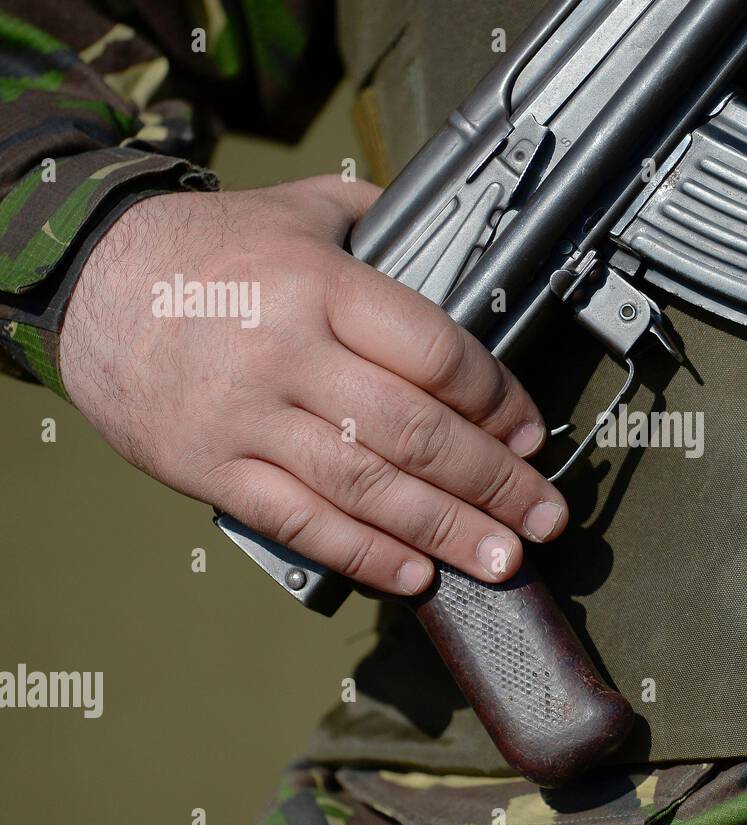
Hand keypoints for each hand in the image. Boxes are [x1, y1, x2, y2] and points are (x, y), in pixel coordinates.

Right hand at [60, 176, 566, 594]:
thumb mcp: (296, 211)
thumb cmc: (201, 250)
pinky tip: (414, 574)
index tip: (529, 431)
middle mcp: (287, 353)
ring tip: (500, 557)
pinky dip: (362, 554)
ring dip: (444, 529)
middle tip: (543, 514)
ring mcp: (246, 417)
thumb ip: (375, 221)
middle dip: (493, 481)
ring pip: (364, 485)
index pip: (435, 352)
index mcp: (318, 285)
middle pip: (414, 431)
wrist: (85, 280)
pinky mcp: (209, 467)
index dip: (497, 399)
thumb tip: (446, 228)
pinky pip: (297, 521)